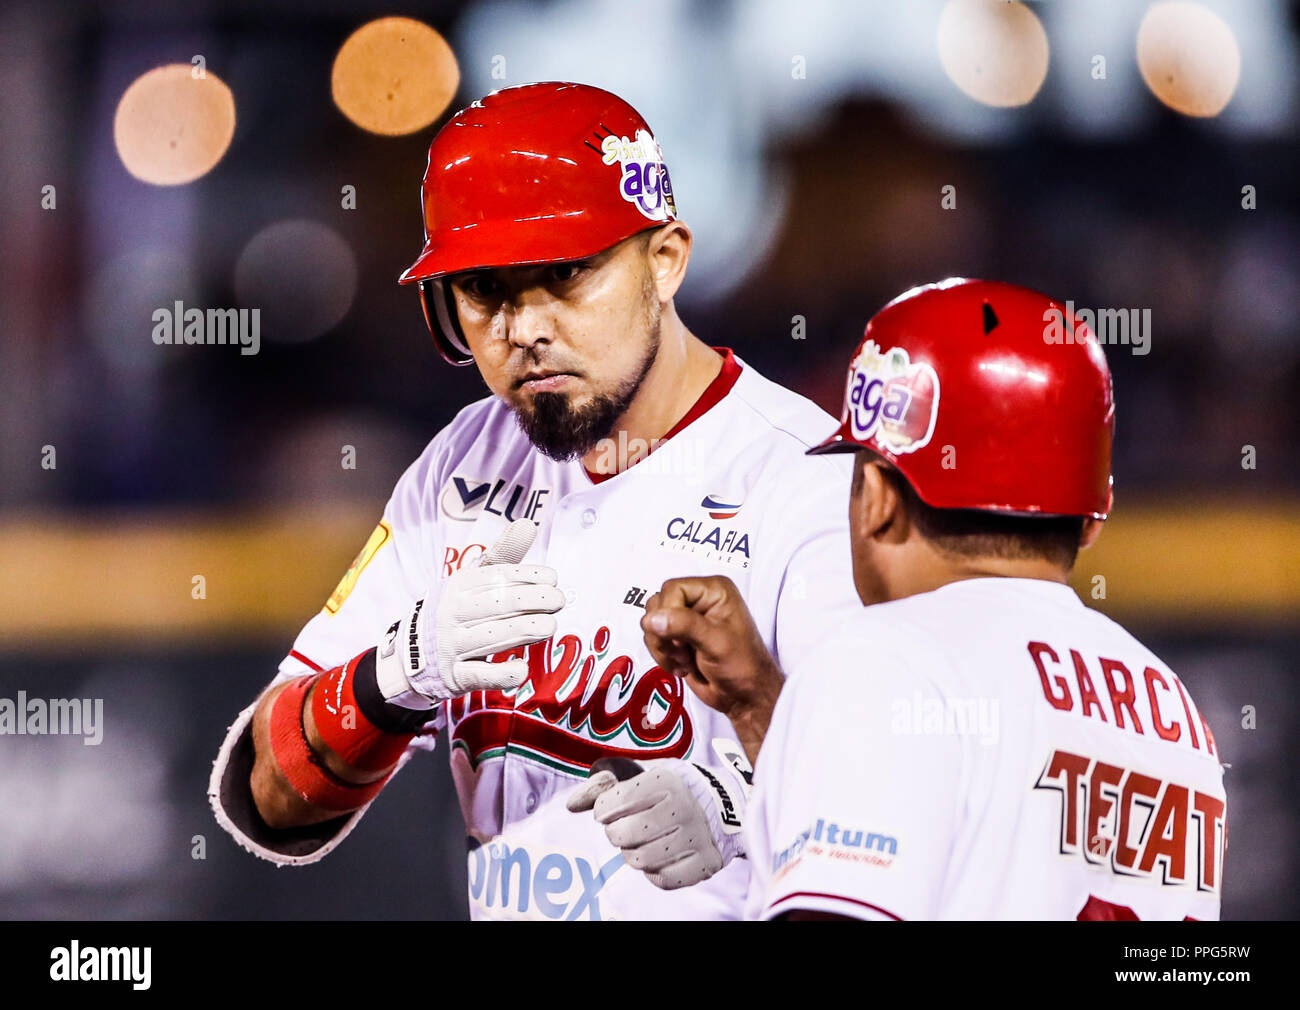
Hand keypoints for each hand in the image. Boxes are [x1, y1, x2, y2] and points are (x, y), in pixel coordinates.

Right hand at [377, 519, 563, 705]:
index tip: (552, 578)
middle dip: (533, 600)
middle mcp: (452, 613)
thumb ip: (504, 555)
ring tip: (550, 626)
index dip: (528, 575)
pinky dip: (501, 674)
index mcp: (459, 585)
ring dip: (525, 631)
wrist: (411, 653)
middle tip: (558, 601)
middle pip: (497, 605)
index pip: (496, 577)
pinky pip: (479, 675)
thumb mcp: (473, 579)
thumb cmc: (458, 608)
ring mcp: (452, 646)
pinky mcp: (455, 676)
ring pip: (491, 637)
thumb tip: (529, 523)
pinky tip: (522, 668)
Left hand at [566, 757, 748, 889]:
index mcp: (663, 781)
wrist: (723, 803)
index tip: (613, 808)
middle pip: (621, 837)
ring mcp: (696, 837)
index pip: (607, 807)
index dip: (603, 811)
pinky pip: (662, 880)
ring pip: (639, 861)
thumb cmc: (669, 790)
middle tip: (629, 826)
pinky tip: (662, 855)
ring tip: (646, 841)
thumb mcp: (640, 776)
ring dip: (635, 854)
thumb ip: (603, 787)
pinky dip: (656, 872)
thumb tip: (572, 805)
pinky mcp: (705, 863)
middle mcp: (682, 807)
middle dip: (618, 833)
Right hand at [640, 576, 782, 762]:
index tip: (680, 639)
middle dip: (663, 633)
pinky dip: (663, 655)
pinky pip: (654, 638)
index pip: (673, 589)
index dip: (669, 613)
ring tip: (684, 659)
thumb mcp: (715, 642)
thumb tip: (653, 618)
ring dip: (662, 646)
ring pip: (652, 622)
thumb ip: (684, 626)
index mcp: (714, 591)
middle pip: (658, 604)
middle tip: (682, 650)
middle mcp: (700, 600)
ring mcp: (688, 619)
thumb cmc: (743, 666)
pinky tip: (682, 665)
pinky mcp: (679, 637)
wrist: (743, 696)